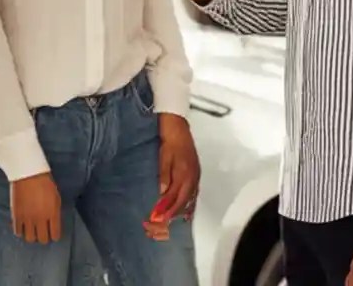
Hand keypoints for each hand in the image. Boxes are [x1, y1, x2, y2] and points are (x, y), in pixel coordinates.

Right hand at [10, 172, 61, 244]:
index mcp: (53, 213)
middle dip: (44, 237)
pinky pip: (18, 232)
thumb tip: (53, 223)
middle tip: (42, 233)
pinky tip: (22, 227)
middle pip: (43, 239)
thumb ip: (55, 212)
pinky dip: (20, 231)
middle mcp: (40, 219)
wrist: (28, 173)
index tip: (53, 234)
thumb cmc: (44, 182)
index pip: (55, 234)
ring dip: (32, 236)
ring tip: (32, 231)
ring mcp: (27, 218)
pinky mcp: (16, 216)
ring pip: (30, 238)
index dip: (54, 236)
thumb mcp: (55, 198)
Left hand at [143, 114, 199, 240]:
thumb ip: (164, 175)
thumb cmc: (170, 140)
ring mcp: (195, 176)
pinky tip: (184, 210)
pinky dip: (187, 204)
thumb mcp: (164, 157)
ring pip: (189, 199)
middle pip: (183, 202)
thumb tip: (163, 193)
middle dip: (172, 215)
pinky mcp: (195, 174)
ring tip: (170, 222)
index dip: (166, 210)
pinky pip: (192, 194)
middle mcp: (192, 177)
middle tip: (160, 225)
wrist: (178, 126)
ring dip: (180, 211)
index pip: (175, 198)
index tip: (157, 219)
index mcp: (185, 174)